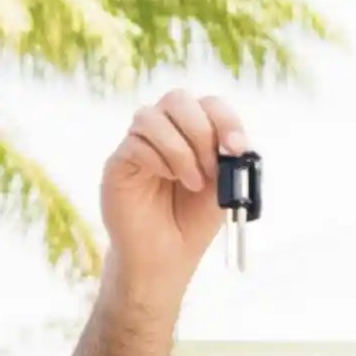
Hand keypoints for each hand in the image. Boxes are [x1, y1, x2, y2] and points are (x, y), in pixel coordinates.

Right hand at [99, 90, 248, 299]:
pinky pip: (135, 143)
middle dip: (201, 131)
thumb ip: (228, 161)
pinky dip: (159, 161)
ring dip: (180, 151)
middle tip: (212, 167)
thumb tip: (234, 144)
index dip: (226, 120)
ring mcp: (139, 143)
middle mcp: (165, 130)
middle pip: (177, 99)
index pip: (209, 104)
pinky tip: (167, 181)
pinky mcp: (118, 162)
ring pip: (151, 117)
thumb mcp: (223, 188)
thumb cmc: (194, 220)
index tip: (236, 148)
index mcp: (194, 132)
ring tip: (192, 183)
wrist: (166, 256)